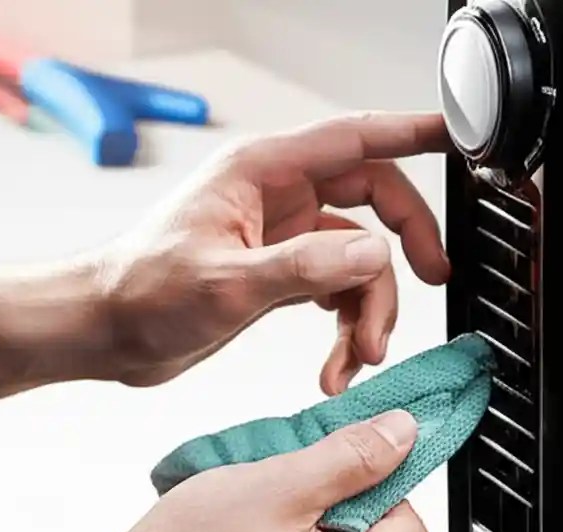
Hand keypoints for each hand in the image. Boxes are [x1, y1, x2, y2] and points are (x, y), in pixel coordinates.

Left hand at [100, 112, 451, 392]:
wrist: (105, 334)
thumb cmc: (140, 293)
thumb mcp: (227, 284)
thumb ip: (305, 267)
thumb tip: (374, 256)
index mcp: (263, 173)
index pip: (355, 139)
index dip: (412, 134)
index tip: (457, 136)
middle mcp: (280, 196)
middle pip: (376, 201)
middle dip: (408, 246)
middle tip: (435, 280)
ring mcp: (287, 235)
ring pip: (364, 259)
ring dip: (371, 310)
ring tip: (358, 359)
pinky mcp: (285, 272)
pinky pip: (343, 291)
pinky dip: (348, 329)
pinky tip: (336, 366)